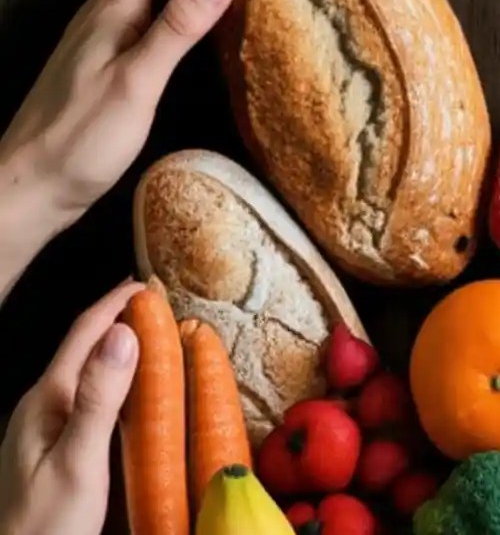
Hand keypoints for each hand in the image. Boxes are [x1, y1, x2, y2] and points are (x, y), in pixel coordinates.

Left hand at [0, 0, 234, 297]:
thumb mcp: (140, 80)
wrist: (32, 186)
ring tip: (232, 13)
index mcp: (113, 9)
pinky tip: (197, 51)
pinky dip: (174, 26)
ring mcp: (103, 43)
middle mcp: (105, 17)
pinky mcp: (106, 69)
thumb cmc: (82, 137)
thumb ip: (179, 27)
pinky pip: (144, 28)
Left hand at [0, 282, 141, 534]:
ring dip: (119, 346)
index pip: (84, 334)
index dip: (115, 303)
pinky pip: (89, 393)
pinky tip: (136, 387)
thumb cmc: (48, 523)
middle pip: (83, 346)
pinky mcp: (57, 442)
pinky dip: (117, 377)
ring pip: (87, 369)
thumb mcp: (79, 460)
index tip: (150, 283)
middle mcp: (43, 404)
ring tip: (156, 334)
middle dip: (119, 318)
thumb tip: (123, 334)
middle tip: (162, 304)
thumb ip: (99, 398)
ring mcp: (46, 424)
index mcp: (47, 399)